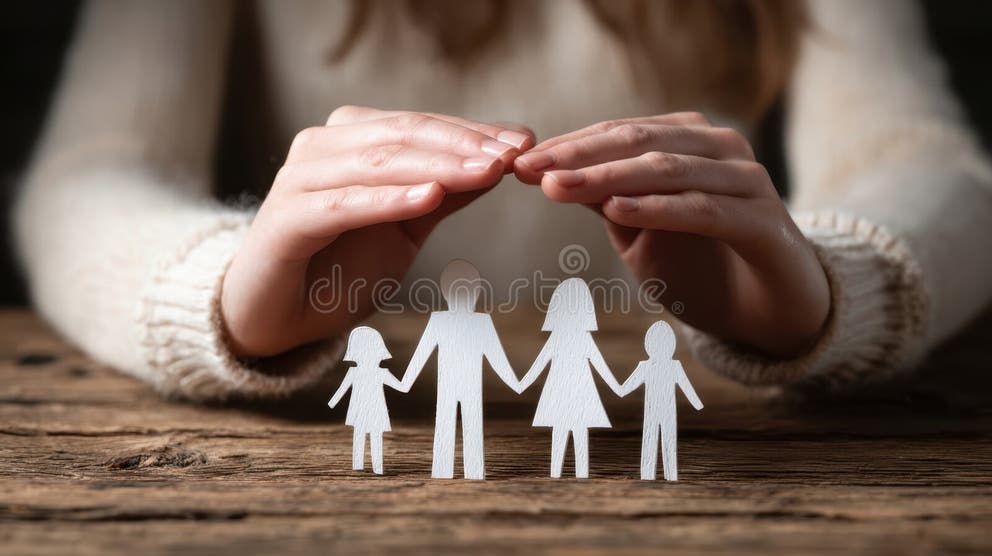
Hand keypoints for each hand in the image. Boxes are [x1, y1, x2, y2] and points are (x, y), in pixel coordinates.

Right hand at [222, 106, 534, 356]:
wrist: (276, 317)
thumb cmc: (339, 268)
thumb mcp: (406, 227)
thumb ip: (445, 191)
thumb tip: (501, 161)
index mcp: (349, 139)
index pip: (420, 126)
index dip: (473, 132)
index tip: (524, 141)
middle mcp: (321, 147)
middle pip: (403, 136)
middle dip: (463, 145)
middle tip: (512, 155)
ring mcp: (299, 179)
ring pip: (378, 163)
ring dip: (437, 166)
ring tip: (487, 170)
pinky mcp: (286, 218)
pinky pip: (344, 204)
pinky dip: (387, 199)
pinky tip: (429, 196)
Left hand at [515, 112, 829, 356]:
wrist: (769, 308)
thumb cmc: (701, 263)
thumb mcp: (641, 230)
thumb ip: (608, 199)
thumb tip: (551, 174)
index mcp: (689, 140)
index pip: (618, 134)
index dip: (567, 147)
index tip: (518, 164)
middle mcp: (720, 148)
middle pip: (638, 141)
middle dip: (577, 156)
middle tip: (529, 170)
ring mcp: (747, 180)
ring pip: (667, 170)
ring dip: (607, 178)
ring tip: (557, 188)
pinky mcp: (763, 221)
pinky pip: (703, 209)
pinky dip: (658, 208)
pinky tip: (618, 210)